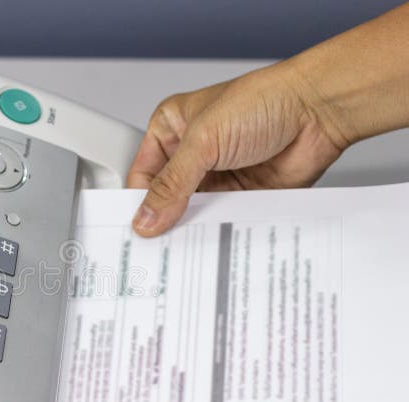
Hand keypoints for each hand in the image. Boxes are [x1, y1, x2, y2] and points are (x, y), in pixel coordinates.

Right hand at [128, 62, 346, 236]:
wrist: (320, 110)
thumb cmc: (265, 100)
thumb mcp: (204, 140)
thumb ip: (172, 184)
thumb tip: (146, 216)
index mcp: (172, 129)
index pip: (143, 175)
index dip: (139, 202)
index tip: (138, 228)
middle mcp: (192, 153)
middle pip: (166, 198)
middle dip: (165, 218)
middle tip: (159, 243)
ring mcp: (217, 175)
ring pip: (193, 212)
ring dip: (193, 226)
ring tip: (187, 242)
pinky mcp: (242, 194)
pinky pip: (222, 219)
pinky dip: (220, 229)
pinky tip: (215, 236)